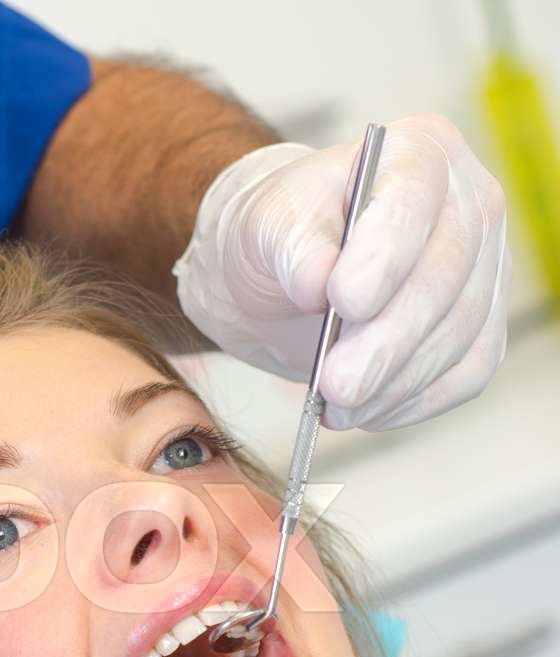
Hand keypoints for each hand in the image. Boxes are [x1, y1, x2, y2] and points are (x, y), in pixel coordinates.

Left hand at [173, 114, 510, 430]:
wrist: (283, 273)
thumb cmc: (278, 234)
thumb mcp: (263, 225)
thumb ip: (292, 243)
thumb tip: (317, 280)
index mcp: (419, 152)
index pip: (415, 202)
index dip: (384, 256)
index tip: (343, 301)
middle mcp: (468, 202)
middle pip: (444, 277)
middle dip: (387, 340)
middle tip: (335, 384)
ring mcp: (484, 265)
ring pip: (460, 332)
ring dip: (397, 380)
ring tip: (336, 405)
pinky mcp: (479, 324)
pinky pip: (467, 372)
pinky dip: (415, 400)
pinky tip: (367, 412)